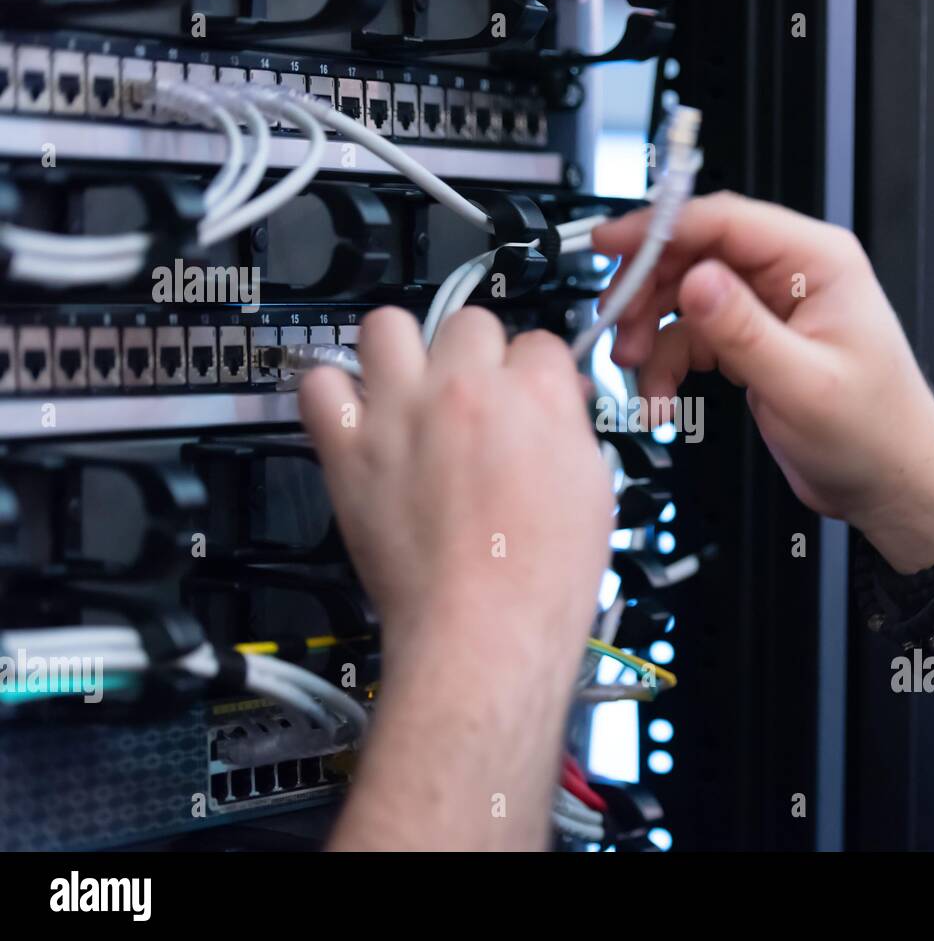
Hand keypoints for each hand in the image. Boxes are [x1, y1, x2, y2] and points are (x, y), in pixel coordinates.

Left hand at [299, 307, 612, 849]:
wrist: (485, 632)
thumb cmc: (541, 580)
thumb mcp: (592, 489)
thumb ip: (570, 430)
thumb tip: (558, 409)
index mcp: (537, 394)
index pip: (539, 342)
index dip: (535, 371)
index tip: (528, 394)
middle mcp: (466, 388)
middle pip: (468, 322)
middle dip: (476, 353)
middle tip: (474, 395)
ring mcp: (401, 412)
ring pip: (387, 324)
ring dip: (402, 350)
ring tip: (410, 385)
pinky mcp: (349, 448)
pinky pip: (319, 385)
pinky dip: (332, 394)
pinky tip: (354, 416)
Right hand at [594, 191, 933, 571]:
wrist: (890, 484)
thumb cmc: (875, 434)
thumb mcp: (803, 383)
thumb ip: (743, 330)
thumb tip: (696, 280)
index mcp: (817, 261)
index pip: (724, 221)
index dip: (660, 228)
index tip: (612, 246)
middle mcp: (791, 274)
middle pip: (694, 255)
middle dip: (648, 295)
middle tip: (620, 334)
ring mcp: (769, 307)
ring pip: (684, 299)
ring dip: (652, 338)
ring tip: (640, 378)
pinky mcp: (752, 340)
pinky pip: (690, 338)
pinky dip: (667, 368)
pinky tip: (661, 401)